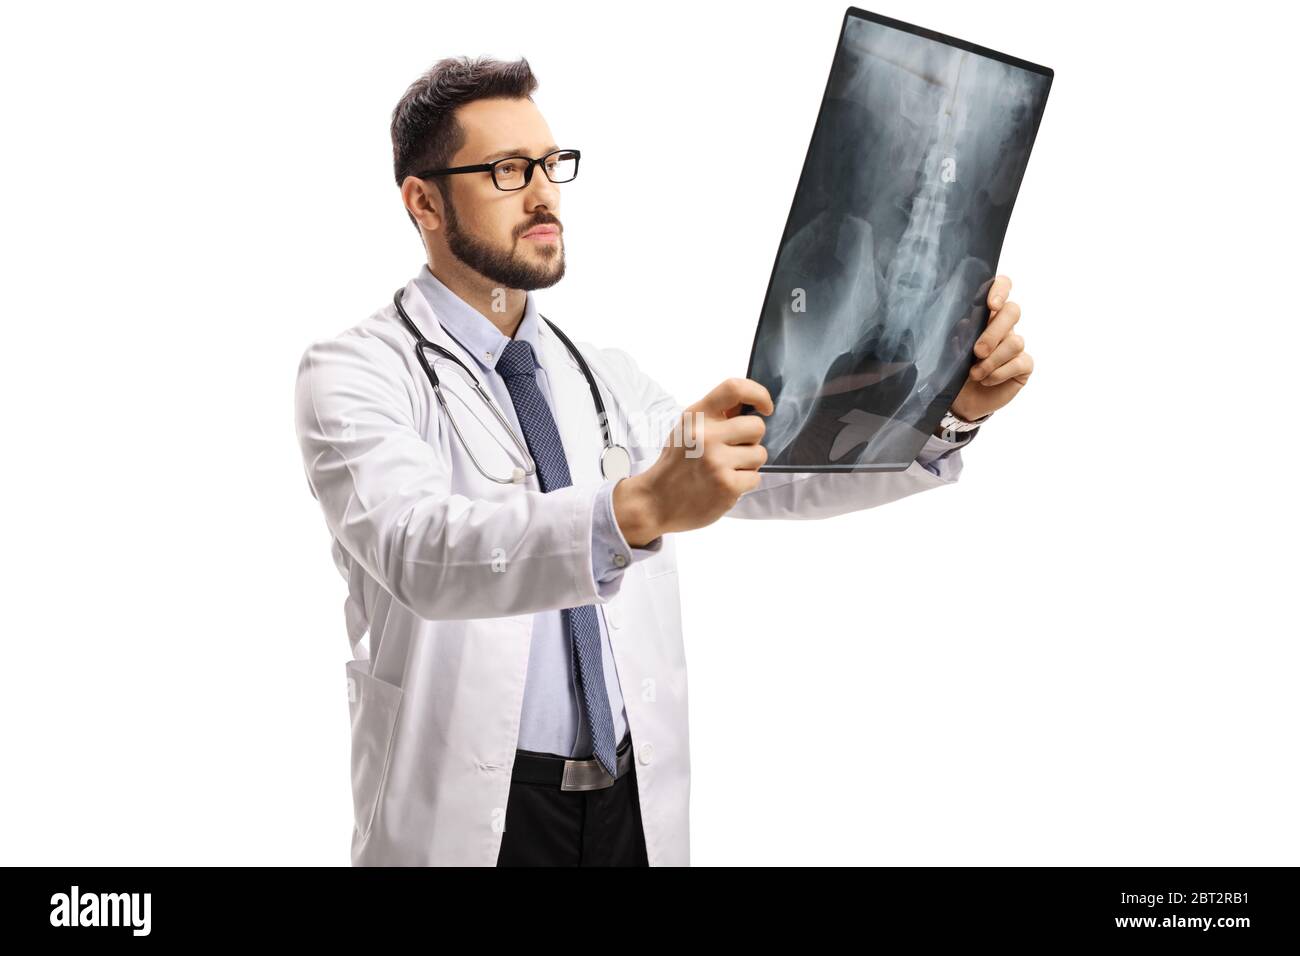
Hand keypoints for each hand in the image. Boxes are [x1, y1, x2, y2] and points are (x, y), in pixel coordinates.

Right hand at [613, 378, 771, 545]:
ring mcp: (717, 461)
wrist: (657, 502)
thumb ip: (715, 417)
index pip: (735, 388)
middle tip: (734, 450)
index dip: (759, 394)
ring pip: (760, 454)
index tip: (765, 407)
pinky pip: (755, 478)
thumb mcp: (687, 430)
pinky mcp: (727, 485)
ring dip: (748, 464)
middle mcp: (706, 435)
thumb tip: (752, 405)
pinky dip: (744, 483)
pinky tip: (724, 485)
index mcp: (696, 416)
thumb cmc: (677, 464)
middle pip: (757, 426)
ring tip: (726, 470)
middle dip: (752, 440)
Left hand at [951, 274, 1033, 420]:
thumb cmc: (954, 370)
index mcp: (984, 315)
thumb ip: (956, 335)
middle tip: (977, 351)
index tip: (991, 305)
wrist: (959, 400)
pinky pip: (1020, 362)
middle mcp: (1003, 326)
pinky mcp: (1023, 366)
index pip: (1001, 287)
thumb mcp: (948, 350)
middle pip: (1012, 311)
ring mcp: (1015, 345)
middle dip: (994, 332)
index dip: (1000, 290)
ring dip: (992, 360)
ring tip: (974, 374)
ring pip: (1015, 341)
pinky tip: (986, 380)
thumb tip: (965, 323)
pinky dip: (999, 373)